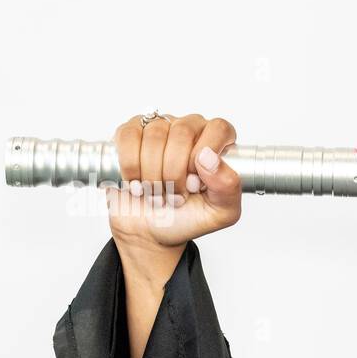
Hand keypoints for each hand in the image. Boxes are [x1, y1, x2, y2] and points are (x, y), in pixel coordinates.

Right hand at [105, 112, 241, 256]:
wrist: (149, 230)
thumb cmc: (187, 217)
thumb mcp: (221, 213)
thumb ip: (228, 187)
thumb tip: (209, 158)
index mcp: (218, 143)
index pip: (218, 128)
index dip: (205, 156)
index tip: (195, 184)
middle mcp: (191, 129)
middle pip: (183, 132)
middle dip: (176, 172)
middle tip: (176, 197)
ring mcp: (159, 127)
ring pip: (155, 135)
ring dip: (154, 175)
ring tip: (157, 195)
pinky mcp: (129, 133)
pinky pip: (128, 136)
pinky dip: (131, 166)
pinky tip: (136, 184)